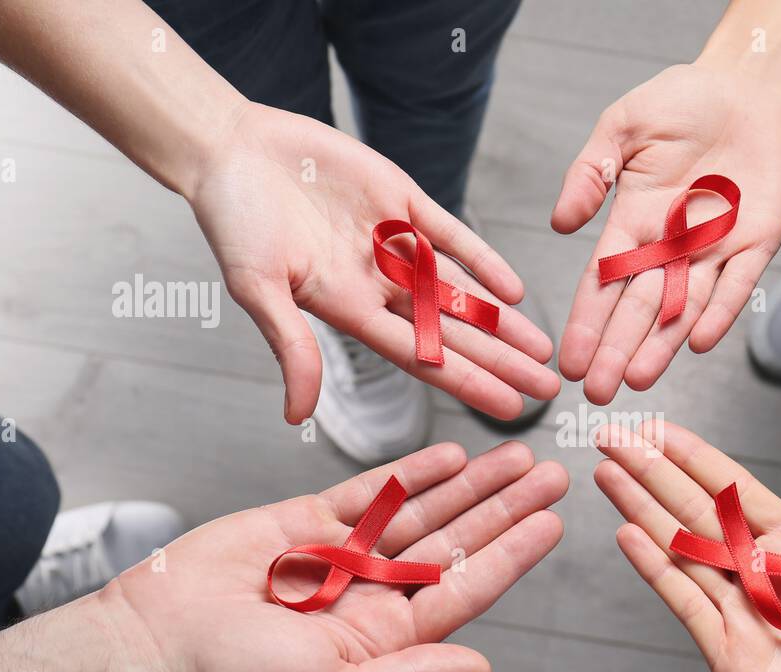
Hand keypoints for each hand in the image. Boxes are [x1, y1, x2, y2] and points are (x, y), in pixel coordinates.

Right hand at [101, 441, 567, 671]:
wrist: (160, 638)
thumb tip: (481, 669)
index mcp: (389, 635)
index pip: (466, 586)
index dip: (512, 553)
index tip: (553, 524)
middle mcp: (376, 590)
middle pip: (455, 539)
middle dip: (505, 507)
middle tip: (551, 476)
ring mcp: (345, 551)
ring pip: (422, 509)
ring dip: (470, 482)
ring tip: (515, 454)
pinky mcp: (308, 520)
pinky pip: (371, 490)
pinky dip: (410, 471)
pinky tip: (450, 455)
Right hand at [188, 103, 560, 423]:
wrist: (230, 146)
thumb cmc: (232, 219)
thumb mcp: (258, 288)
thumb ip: (290, 346)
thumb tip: (298, 416)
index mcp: (348, 310)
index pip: (422, 357)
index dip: (469, 383)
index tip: (512, 409)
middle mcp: (378, 285)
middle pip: (453, 333)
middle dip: (502, 362)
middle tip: (549, 390)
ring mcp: (393, 244)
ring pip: (461, 291)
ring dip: (502, 321)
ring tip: (544, 350)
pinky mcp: (401, 201)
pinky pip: (452, 237)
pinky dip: (483, 261)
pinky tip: (516, 290)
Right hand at [553, 64, 780, 403]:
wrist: (747, 85)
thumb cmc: (682, 101)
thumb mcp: (622, 127)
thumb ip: (590, 173)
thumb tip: (560, 224)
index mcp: (634, 223)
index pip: (604, 283)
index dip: (587, 323)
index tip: (571, 361)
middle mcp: (671, 246)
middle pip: (639, 308)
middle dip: (617, 350)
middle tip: (598, 392)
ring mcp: (715, 248)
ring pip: (684, 308)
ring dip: (662, 346)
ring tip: (638, 379)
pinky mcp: (757, 242)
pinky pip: (737, 285)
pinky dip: (720, 314)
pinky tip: (698, 343)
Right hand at [593, 422, 780, 671]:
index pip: (734, 490)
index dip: (695, 458)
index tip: (660, 427)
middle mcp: (763, 575)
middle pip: (695, 513)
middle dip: (653, 473)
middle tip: (612, 436)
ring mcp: (741, 614)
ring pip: (681, 550)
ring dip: (642, 512)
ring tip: (607, 475)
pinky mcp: (729, 655)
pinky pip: (685, 603)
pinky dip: (656, 569)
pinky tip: (629, 537)